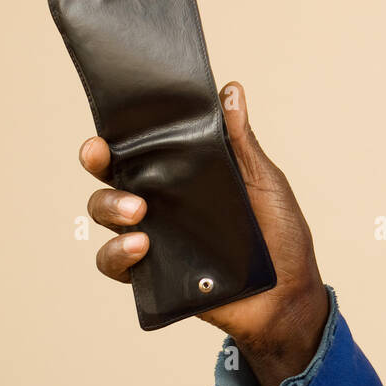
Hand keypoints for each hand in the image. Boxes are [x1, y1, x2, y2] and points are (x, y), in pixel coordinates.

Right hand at [82, 80, 329, 385]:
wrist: (287, 294)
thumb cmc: (280, 234)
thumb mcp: (264, 179)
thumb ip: (241, 139)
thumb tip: (232, 90)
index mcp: (185, 175)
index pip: (141, 150)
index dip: (117, 136)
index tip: (106, 128)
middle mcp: (163, 203)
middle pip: (112, 177)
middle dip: (98, 165)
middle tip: (102, 157)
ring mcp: (156, 237)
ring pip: (106, 216)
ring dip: (109, 207)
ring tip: (137, 212)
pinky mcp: (154, 275)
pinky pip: (115, 264)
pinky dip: (118, 253)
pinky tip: (141, 247)